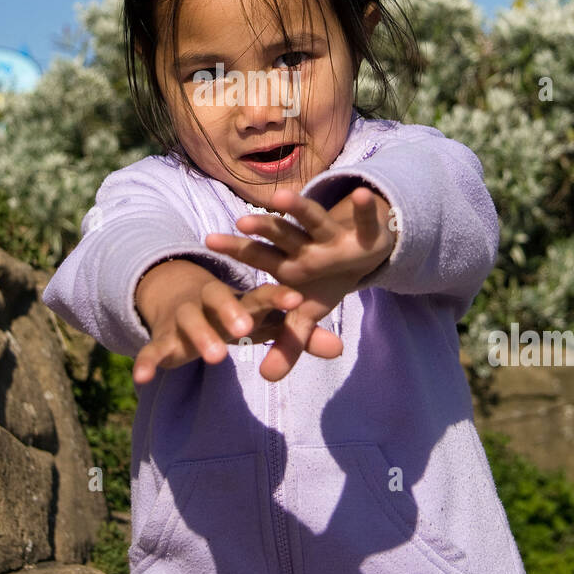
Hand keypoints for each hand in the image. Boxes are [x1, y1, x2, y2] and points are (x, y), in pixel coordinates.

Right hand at [131, 262, 343, 384]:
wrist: (179, 295)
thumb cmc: (233, 312)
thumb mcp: (264, 323)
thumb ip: (296, 337)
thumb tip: (339, 348)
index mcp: (241, 298)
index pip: (262, 294)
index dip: (278, 297)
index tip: (295, 300)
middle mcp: (210, 301)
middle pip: (219, 299)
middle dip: (231, 310)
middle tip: (245, 326)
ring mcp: (184, 318)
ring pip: (189, 321)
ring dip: (200, 336)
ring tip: (217, 358)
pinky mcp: (162, 337)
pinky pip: (152, 348)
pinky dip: (147, 362)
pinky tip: (142, 380)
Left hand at [204, 186, 395, 380]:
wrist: (360, 256)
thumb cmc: (323, 283)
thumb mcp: (306, 314)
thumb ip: (288, 343)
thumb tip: (267, 377)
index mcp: (288, 262)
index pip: (257, 255)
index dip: (236, 248)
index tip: (209, 240)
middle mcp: (306, 244)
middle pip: (280, 233)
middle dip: (265, 227)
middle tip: (241, 221)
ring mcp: (333, 236)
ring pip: (314, 219)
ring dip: (301, 208)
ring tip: (282, 197)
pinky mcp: (364, 234)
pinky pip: (364, 222)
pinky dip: (365, 211)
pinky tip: (363, 196)